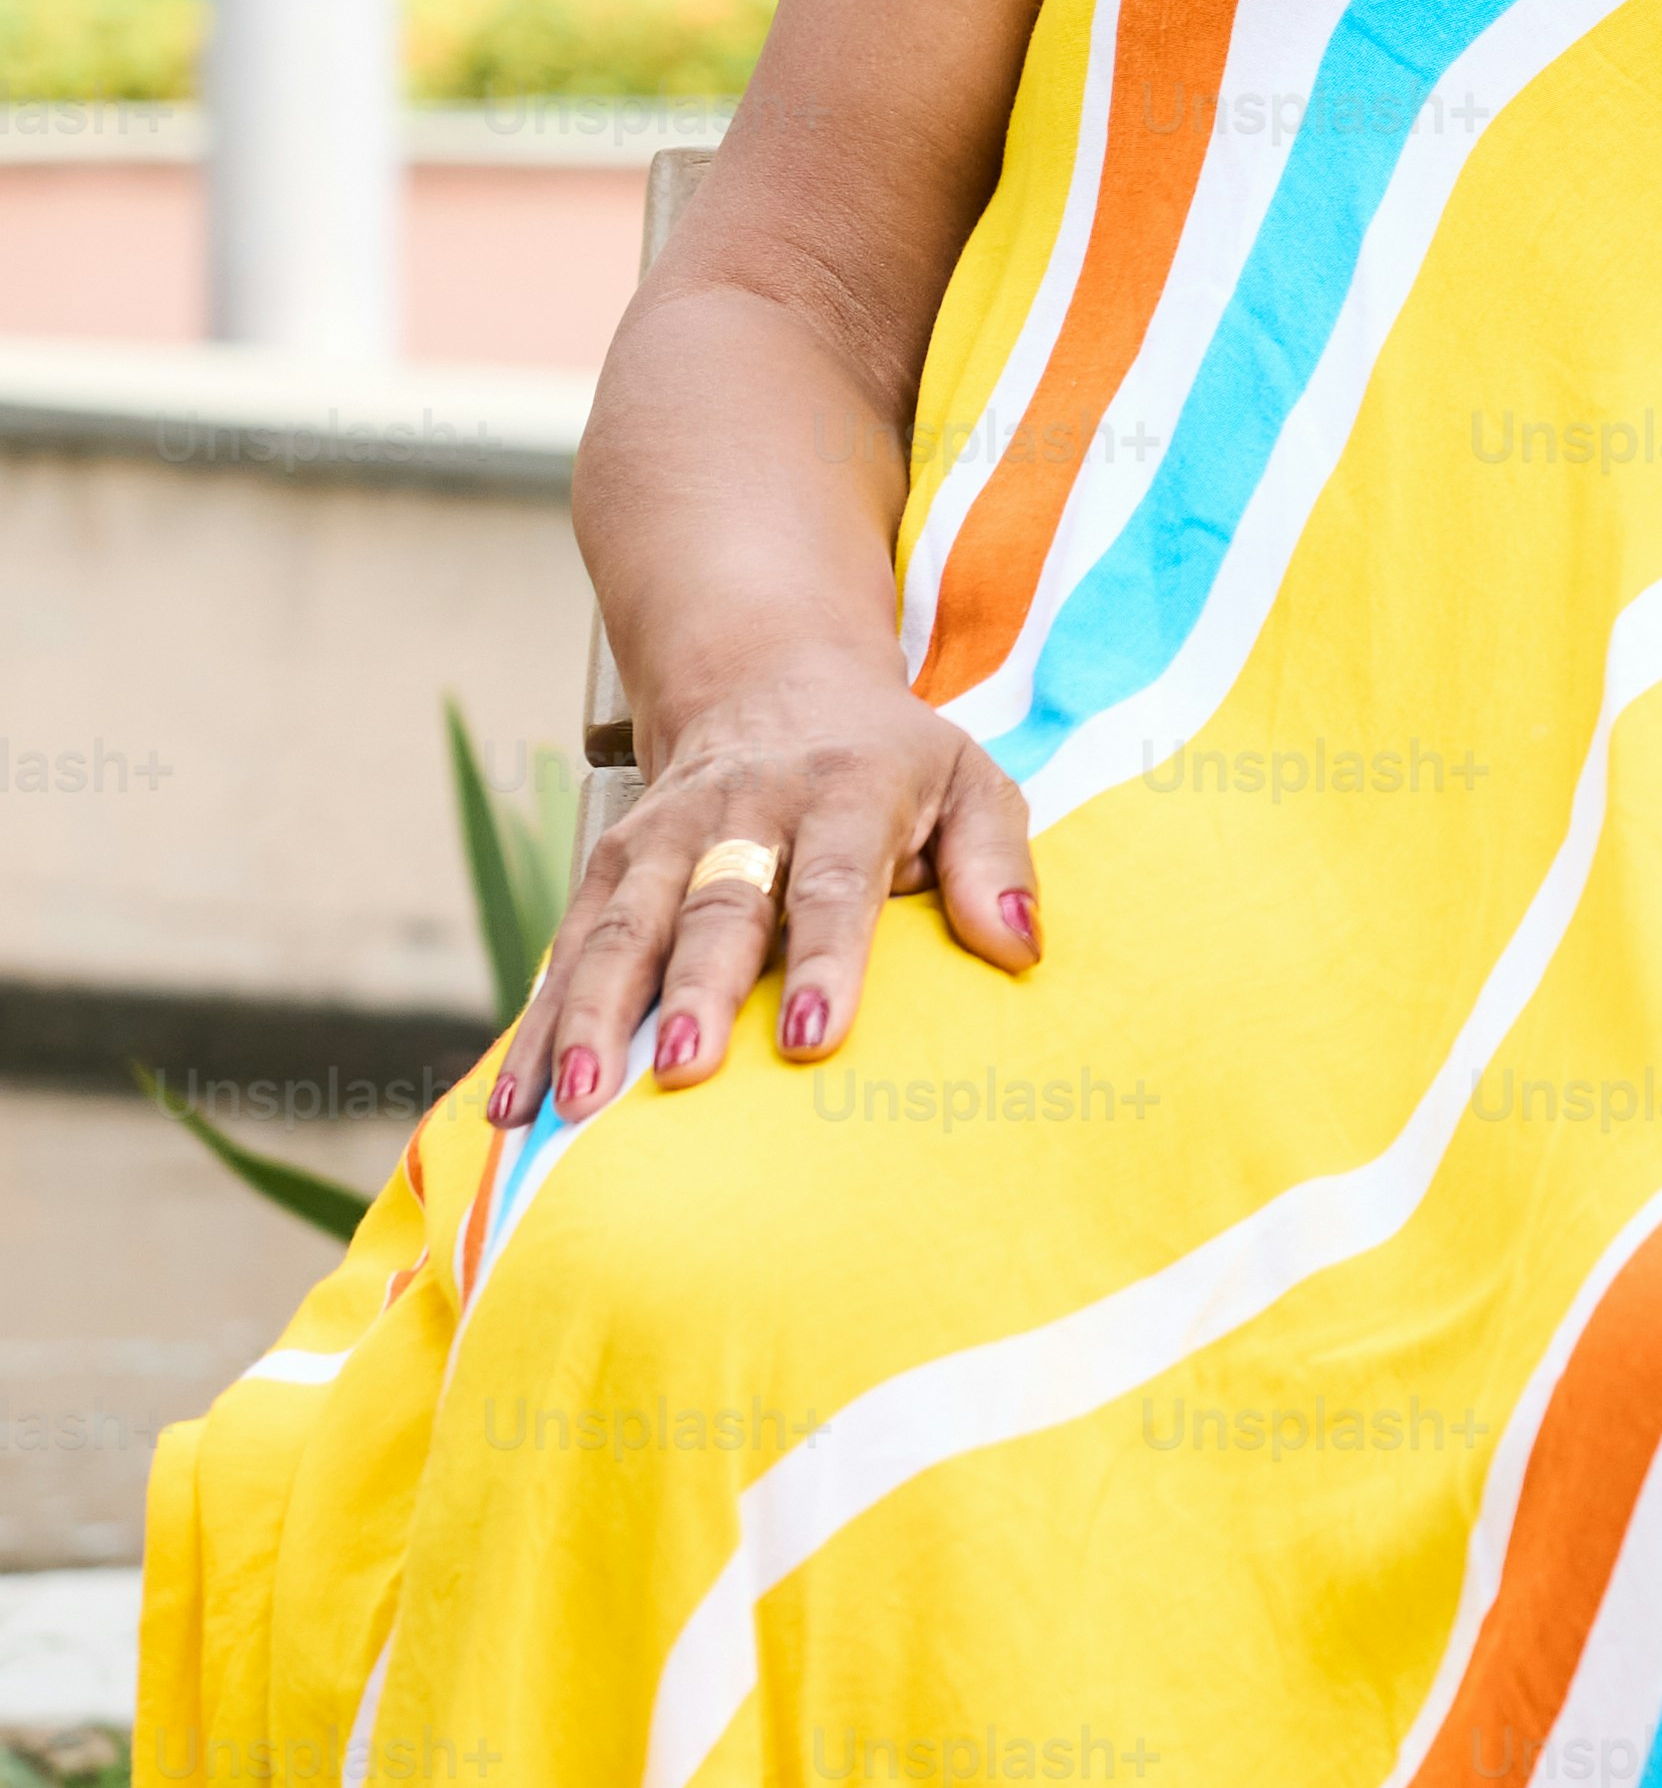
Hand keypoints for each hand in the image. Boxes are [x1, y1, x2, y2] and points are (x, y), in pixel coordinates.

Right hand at [515, 646, 1040, 1125]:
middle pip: (712, 911)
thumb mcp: (970, 784)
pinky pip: (567, 949)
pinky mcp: (610, 865)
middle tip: (684, 1074)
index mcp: (845, 793)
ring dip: (590, 1018)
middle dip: (694, 994)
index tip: (810, 1038)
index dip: (823, 961)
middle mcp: (743, 812)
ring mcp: (664, 838)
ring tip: (570, 1105)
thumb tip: (1021, 947)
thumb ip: (997, 863)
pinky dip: (538, 1025)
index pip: (834, 884)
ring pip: (618, 932)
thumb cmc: (893, 763)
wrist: (773, 681)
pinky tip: (515, 1103)